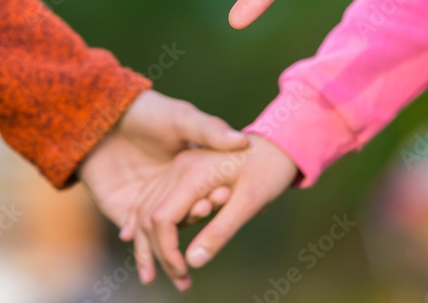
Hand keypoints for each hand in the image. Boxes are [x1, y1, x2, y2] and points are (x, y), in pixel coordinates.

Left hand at [78, 90, 248, 289]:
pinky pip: (136, 234)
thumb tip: (242, 141)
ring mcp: (146, 200)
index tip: (223, 196)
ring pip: (163, 234)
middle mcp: (169, 188)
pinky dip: (142, 248)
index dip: (215, 198)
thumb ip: (209, 129)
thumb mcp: (181, 117)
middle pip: (187, 218)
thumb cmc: (146, 111)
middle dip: (197, 228)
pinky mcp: (123, 208)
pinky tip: (144, 246)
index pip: (206, 194)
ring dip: (169, 254)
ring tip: (179, 267)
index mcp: (187, 170)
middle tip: (203, 218)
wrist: (99, 116)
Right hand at [123, 134, 297, 288]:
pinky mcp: (182, 172)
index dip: (167, 251)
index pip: (162, 219)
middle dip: (162, 254)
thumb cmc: (269, 171)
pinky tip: (156, 248)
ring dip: (155, 244)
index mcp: (193, 172)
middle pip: (152, 217)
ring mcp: (178, 167)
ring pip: (150, 210)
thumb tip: (192, 263)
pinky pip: (158, 201)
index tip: (184, 274)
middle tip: (182, 283)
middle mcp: (179, 167)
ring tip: (175, 274)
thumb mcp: (250, 203)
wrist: (277, 144)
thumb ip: (219, 231)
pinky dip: (156, 227)